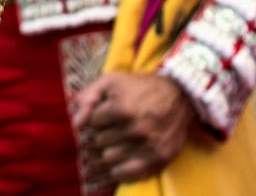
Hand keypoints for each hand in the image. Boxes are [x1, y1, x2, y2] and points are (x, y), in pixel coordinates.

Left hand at [71, 72, 196, 186]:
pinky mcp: (159, 158)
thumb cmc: (140, 86)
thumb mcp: (111, 81)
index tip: (104, 114)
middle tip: (109, 128)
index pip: (92, 123)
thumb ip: (88, 97)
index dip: (95, 118)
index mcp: (123, 108)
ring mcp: (148, 146)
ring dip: (106, 151)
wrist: (179, 95)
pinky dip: (117, 170)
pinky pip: (127, 173)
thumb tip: (76, 124)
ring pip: (109, 158)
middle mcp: (136, 130)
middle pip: (99, 142)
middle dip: (100, 134)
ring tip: (113, 142)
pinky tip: (117, 162)